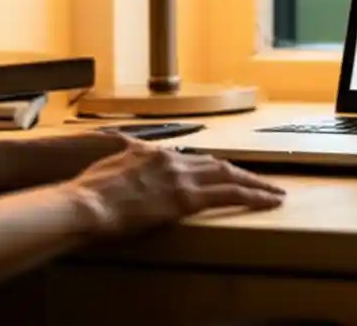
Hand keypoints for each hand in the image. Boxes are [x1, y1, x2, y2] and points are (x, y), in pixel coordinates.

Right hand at [64, 139, 284, 237]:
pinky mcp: (185, 198)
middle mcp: (171, 159)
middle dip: (240, 173)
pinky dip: (253, 196)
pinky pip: (229, 195)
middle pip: (215, 163)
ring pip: (229, 175)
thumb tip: (121, 165)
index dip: (210, 167)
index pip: (190, 159)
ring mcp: (180, 177)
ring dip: (254, 183)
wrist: (84, 203)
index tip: (223, 173)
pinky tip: (269, 201)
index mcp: (151, 153)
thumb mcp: (105, 169)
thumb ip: (122, 164)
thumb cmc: (86, 194)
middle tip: (259, 181)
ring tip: (273, 192)